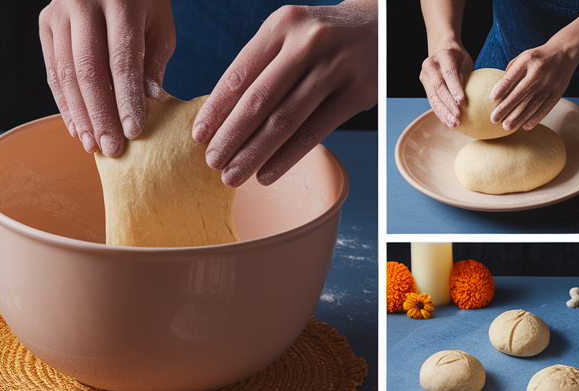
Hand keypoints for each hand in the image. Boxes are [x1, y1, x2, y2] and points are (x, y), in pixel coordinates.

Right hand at [38, 0, 175, 156]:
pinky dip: (64, 104)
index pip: (122, 58)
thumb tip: (146, 107)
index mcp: (121, 0)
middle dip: (100, 115)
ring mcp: (60, 12)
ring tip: (93, 144)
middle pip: (89, 70)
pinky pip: (53, 72)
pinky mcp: (46, 22)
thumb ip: (152, 63)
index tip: (133, 132)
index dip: (126, 99)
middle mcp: (84, 3)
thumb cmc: (142, 1)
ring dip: (80, 115)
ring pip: (66, 75)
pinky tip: (77, 127)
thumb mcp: (158, 24)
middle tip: (112, 148)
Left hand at [192, 1, 376, 186]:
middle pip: (259, 101)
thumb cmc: (319, 38)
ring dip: (254, 154)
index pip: (239, 75)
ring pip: (284, 121)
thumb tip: (220, 120)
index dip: (215, 110)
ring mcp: (335, 68)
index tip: (198, 136)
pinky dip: (286, 157)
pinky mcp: (358, 92)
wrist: (380, 25)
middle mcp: (308, 43)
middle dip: (230, 138)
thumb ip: (258, 68)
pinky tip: (266, 173)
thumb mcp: (287, 35)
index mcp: (282, 26)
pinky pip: (313, 132)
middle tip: (212, 163)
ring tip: (233, 176)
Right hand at [419, 45, 472, 128]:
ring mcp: (425, 76)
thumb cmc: (459, 57)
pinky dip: (441, 113)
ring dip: (443, 113)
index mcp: (443, 56)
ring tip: (453, 124)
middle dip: (447, 105)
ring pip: (433, 97)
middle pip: (438, 88)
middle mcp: (430, 66)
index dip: (454, 88)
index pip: (448, 74)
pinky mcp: (424, 86)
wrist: (441, 50)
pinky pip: (432, 102)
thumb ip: (468, 76)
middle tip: (458, 118)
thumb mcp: (466, 61)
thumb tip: (484, 94)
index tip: (462, 102)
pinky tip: (448, 123)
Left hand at [489, 44, 578, 130]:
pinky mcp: (558, 92)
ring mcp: (550, 83)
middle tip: (494, 119)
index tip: (492, 99)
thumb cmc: (536, 58)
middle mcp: (539, 72)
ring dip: (518, 117)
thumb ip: (510, 73)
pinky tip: (525, 126)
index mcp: (528, 60)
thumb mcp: (522, 58)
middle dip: (506, 108)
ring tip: (506, 127)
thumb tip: (496, 94)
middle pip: (521, 93)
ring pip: (532, 103)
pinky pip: (546, 107)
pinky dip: (535, 118)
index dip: (502, 88)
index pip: (512, 76)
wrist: (565, 52)